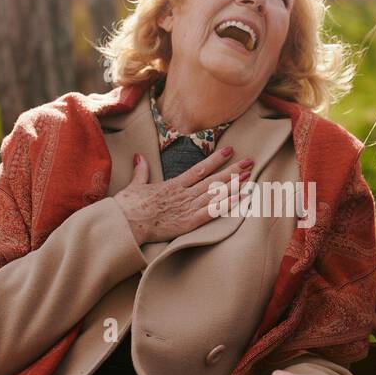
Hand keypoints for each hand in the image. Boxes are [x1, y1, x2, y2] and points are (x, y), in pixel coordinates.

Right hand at [115, 144, 253, 244]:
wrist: (125, 223)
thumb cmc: (128, 206)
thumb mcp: (135, 185)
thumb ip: (141, 171)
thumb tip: (139, 156)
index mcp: (173, 185)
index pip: (200, 169)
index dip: (216, 160)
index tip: (230, 151)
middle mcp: (184, 194)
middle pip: (213, 180)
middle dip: (233, 170)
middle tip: (250, 161)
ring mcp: (187, 208)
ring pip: (215, 193)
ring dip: (234, 185)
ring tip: (249, 176)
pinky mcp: (188, 223)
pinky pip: (211, 212)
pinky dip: (226, 205)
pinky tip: (240, 198)